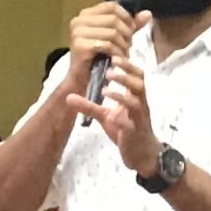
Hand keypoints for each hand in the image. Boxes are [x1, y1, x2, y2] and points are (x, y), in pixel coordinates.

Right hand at [62, 0, 147, 106]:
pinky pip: (106, 45)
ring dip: (123, 45)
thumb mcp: (118, 37)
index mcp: (86, 14)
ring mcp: (78, 33)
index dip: (126, 17)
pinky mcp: (80, 46)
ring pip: (112, 32)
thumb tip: (148, 14)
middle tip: (128, 46)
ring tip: (124, 53)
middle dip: (126, 33)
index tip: (131, 30)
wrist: (84, 78)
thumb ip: (131, 24)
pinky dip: (116, 52)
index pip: (112, 6)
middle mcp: (79, 20)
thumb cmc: (100, 56)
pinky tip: (117, 59)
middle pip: (114, 19)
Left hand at [65, 56, 162, 178]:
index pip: (136, 76)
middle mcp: (140, 104)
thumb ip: (89, 106)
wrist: (142, 155)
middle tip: (111, 65)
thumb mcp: (105, 117)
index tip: (114, 55)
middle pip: (140, 82)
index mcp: (135, 98)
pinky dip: (121, 112)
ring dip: (122, 90)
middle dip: (127, 72)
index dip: (127, 64)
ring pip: (137, 99)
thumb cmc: (126, 132)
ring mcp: (138, 118)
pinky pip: (131, 120)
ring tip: (106, 85)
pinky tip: (109, 109)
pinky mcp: (135, 131)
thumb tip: (69, 97)